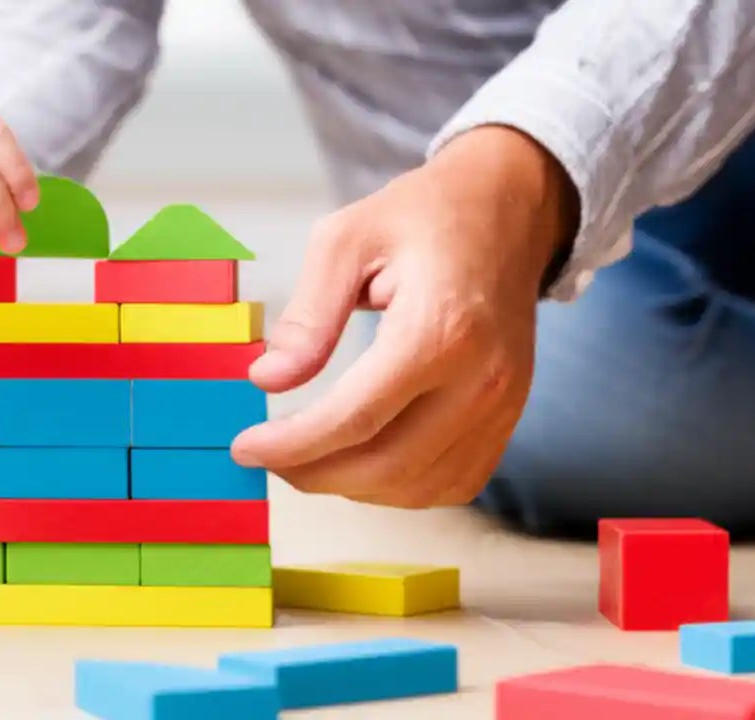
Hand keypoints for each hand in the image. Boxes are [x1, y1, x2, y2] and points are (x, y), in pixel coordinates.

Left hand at [231, 127, 577, 507]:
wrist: (508, 209)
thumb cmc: (427, 215)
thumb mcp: (347, 239)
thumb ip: (308, 315)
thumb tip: (269, 379)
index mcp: (440, 329)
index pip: (356, 416)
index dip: (293, 445)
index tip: (245, 448)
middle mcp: (481, 378)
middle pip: (387, 465)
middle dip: (313, 473)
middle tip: (267, 458)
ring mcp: (502, 405)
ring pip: (418, 486)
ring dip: (353, 485)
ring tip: (309, 455)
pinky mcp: (509, 418)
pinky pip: (452, 483)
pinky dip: (400, 487)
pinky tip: (363, 458)